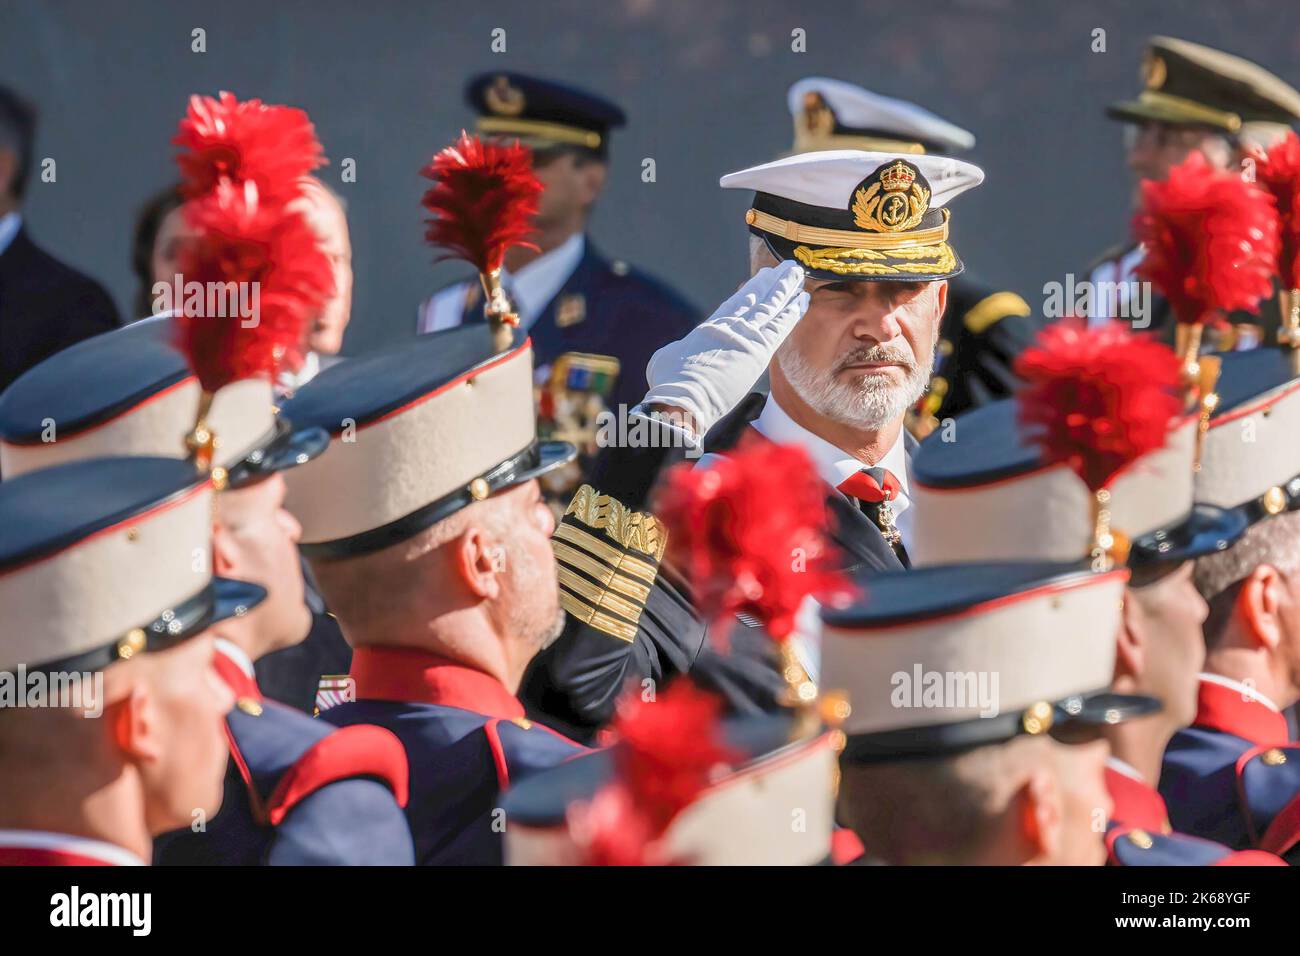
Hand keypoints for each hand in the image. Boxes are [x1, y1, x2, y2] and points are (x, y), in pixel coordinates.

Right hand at [640, 261, 807, 436]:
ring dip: (785, 290)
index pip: (736, 305)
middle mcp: (730, 328)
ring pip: (771, 307)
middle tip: (786, 268)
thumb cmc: (670, 382)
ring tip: (796, 273)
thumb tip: (679, 352)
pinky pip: (780, 327)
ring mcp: (745, 337)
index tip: (762, 279)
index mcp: (710, 328)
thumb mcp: (667, 357)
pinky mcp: (759, 352)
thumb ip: (681, 350)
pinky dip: (792, 312)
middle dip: (772, 283)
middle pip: (757, 300)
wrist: (683, 398)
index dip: (751, 291)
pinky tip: (803, 299)